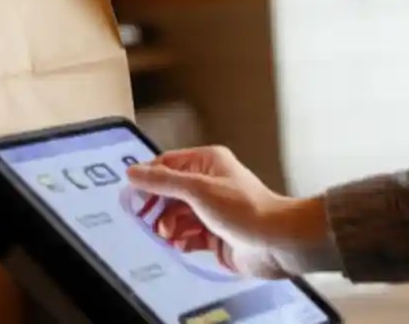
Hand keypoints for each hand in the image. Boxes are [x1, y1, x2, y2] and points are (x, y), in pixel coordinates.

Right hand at [126, 146, 329, 278]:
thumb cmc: (244, 209)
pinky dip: (181, 240)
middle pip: (169, 192)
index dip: (148, 178)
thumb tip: (132, 172)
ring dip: (169, 226)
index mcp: (206, 163)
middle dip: (158, 206)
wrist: (276, 242)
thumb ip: (163, 182)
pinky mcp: (215, 234)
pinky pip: (188, 235)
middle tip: (148, 219)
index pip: (166, 164)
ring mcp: (212, 210)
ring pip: (177, 215)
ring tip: (168, 235)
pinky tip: (182, 245)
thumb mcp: (197, 190)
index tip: (133, 194)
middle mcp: (208, 183)